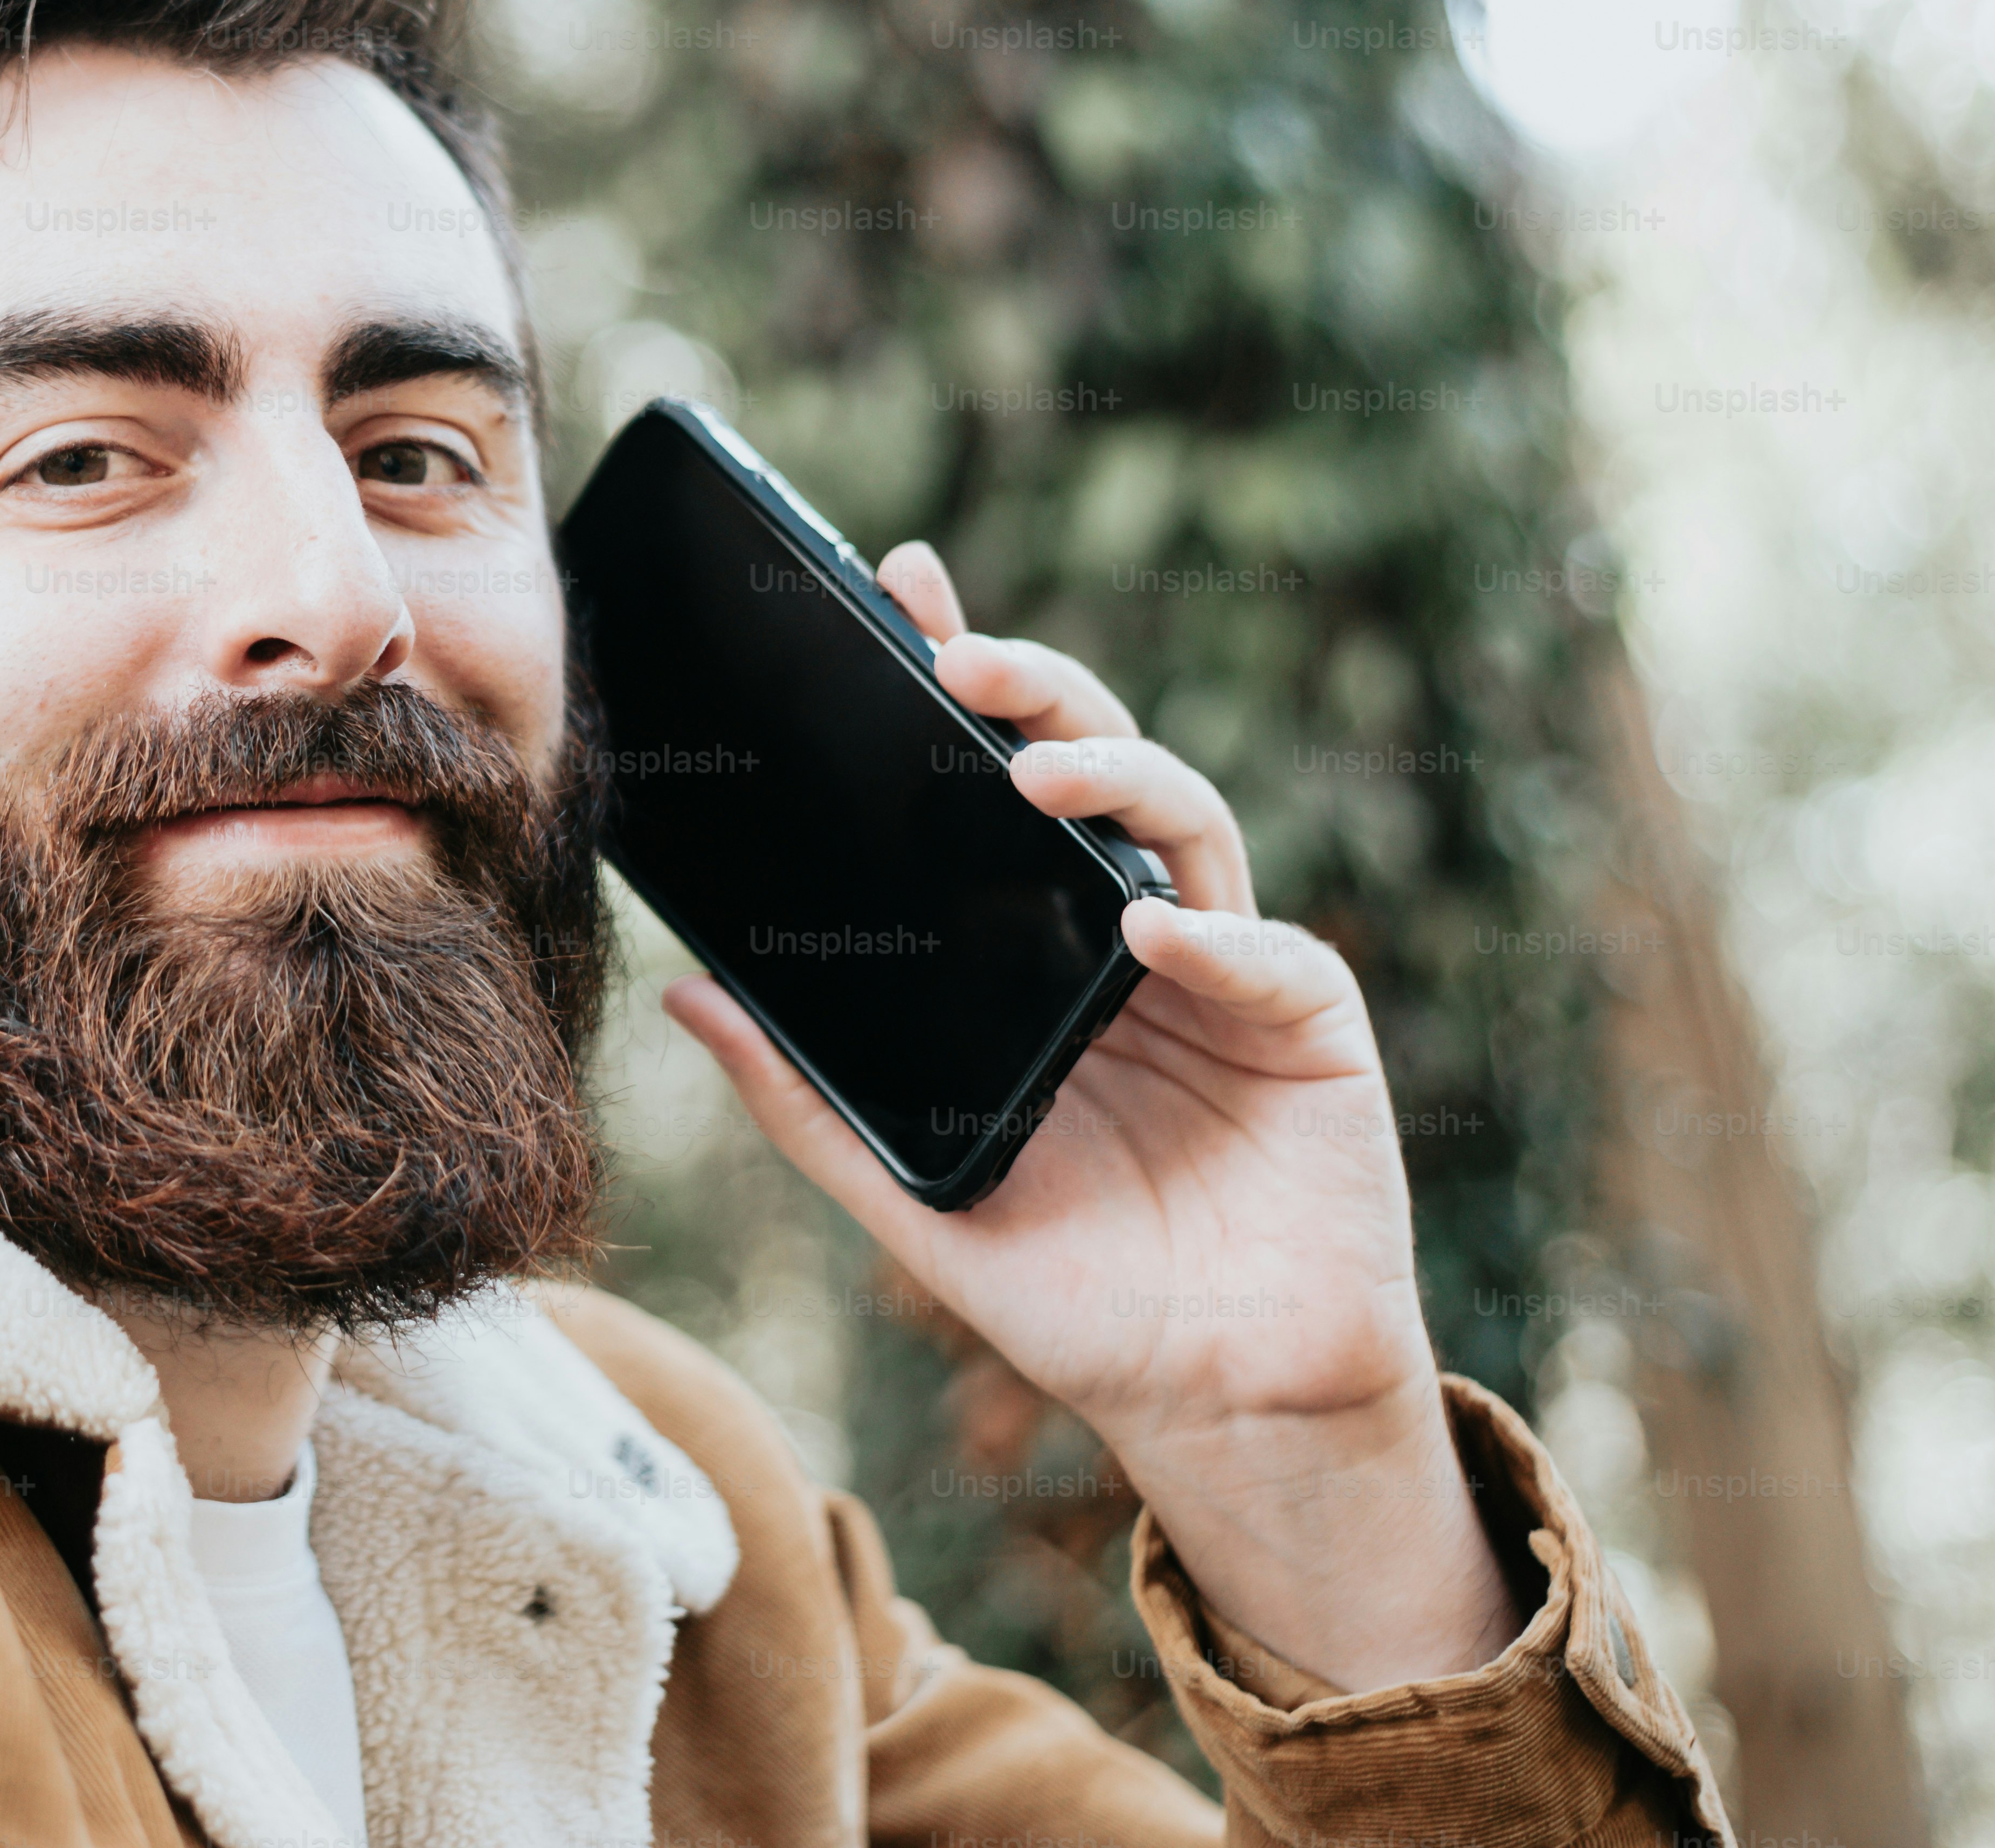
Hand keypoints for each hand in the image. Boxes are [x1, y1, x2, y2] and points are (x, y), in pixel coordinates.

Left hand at [664, 541, 1520, 1692]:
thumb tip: (686, 997)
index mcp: (1038, 955)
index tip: (898, 586)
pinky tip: (1148, 929)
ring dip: (1113, 776)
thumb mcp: (918, 1193)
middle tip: (958, 655)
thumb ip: (807, 1103)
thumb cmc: (1083, 1298)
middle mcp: (1133, 936)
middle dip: (1035, 690)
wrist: (1219, 1407)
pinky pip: (1268, 953)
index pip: (994, 788)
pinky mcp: (1308, 1026)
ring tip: (1030, 772)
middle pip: (1093, 769)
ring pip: (1183, 823)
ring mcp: (1228, 969)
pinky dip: (1214, 933)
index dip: (959, 679)